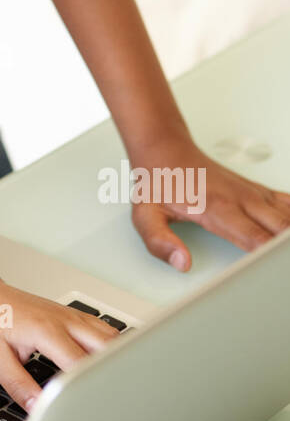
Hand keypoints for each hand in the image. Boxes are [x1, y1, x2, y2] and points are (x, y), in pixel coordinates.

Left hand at [0, 274, 122, 414]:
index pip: (80, 365)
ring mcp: (71, 315)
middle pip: (107, 347)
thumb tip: (38, 409)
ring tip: (118, 385)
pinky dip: (112, 347)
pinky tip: (110, 364)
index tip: (98, 407)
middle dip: (115, 373)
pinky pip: (103, 329)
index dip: (91, 389)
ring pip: (110, 336)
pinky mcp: (73, 315)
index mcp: (47, 331)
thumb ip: (19, 386)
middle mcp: (65, 320)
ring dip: (117, 358)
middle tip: (117, 399)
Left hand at [126, 131, 289, 270]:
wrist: (165, 149)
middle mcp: (240, 198)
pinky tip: (289, 231)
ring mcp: (252, 193)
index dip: (269, 257)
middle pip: (282, 228)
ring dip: (289, 236)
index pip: (256, 238)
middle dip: (284, 252)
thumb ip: (160, 241)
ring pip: (288, 216)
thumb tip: (182, 263)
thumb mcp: (146, 215)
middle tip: (281, 269)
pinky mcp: (257, 190)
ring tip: (284, 256)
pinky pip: (287, 203)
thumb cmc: (158, 181)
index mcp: (217, 208)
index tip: (273, 271)